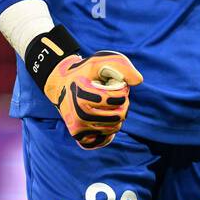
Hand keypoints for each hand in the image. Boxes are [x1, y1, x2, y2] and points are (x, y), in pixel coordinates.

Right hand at [26, 27, 141, 149]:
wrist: (62, 84)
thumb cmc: (86, 71)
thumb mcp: (102, 60)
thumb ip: (122, 66)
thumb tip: (138, 81)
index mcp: (82, 94)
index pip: (117, 100)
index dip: (123, 91)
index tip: (116, 85)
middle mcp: (79, 113)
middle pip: (118, 115)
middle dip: (123, 104)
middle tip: (115, 96)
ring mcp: (78, 127)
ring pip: (114, 127)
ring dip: (117, 115)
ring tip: (108, 105)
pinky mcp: (79, 136)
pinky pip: (104, 139)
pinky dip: (109, 129)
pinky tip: (104, 117)